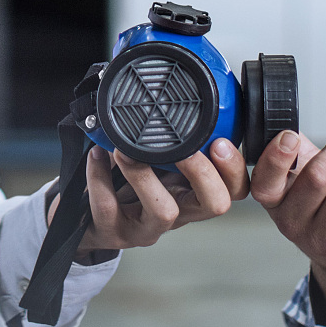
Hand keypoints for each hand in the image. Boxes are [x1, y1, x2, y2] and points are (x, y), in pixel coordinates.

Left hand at [49, 138, 248, 253]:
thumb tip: (168, 93)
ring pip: (163, 212)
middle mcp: (178, 213)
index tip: (220, 141)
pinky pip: (109, 208)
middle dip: (204, 172)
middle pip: (215, 204)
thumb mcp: (155, 163)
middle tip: (185, 149)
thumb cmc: (127, 185)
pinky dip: (100, 178)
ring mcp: (147, 228)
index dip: (234, 169)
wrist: (91, 218)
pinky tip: (96, 156)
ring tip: (124, 149)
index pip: (233, 189)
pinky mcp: (114, 233)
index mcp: (192, 193)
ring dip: (143, 175)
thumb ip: (168, 139)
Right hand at [248, 131, 325, 325]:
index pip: (265, 181)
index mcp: (275, 201)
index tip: (291, 137)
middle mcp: (292, 222)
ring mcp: (321, 239)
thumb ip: (295, 152)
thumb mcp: (301, 180)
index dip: (276, 156)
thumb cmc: (323, 208)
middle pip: (317, 177)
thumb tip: (289, 120)